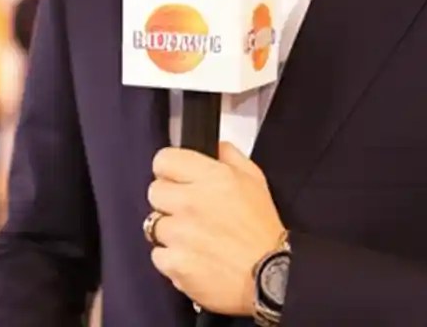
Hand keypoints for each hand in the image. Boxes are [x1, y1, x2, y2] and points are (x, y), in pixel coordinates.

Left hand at [147, 142, 285, 315]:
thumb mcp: (255, 182)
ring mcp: (180, 234)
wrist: (271, 279)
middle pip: (154, 192)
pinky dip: (172, 259)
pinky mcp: (175, 262)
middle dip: (169, 201)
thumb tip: (216, 147)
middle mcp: (192, 202)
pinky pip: (158, 255)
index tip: (176, 180)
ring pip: (154, 225)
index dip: (169, 170)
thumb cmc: (264, 233)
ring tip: (195, 240)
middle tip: (190, 213)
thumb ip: (231, 157)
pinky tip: (193, 259)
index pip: (163, 160)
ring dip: (170, 232)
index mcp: (212, 178)